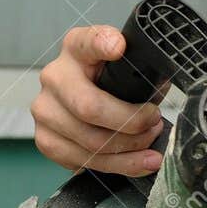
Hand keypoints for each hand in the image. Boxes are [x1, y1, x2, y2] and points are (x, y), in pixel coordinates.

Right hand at [31, 25, 165, 175]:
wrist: (84, 97)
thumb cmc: (113, 82)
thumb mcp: (129, 68)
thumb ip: (143, 73)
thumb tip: (161, 90)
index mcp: (77, 49)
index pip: (87, 42)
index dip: (102, 44)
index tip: (119, 46)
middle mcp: (54, 76)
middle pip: (90, 107)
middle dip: (131, 123)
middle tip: (155, 123)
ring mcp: (45, 109)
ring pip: (90, 141)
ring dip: (129, 150)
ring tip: (151, 145)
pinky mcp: (45, 139)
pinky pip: (83, 161)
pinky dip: (117, 166)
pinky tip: (134, 160)